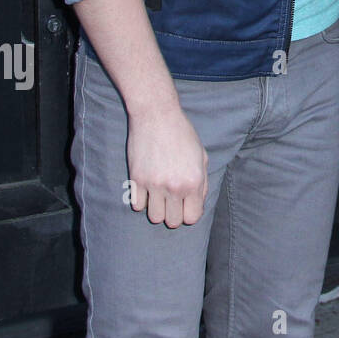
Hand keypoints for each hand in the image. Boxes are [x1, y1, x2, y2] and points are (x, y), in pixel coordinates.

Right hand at [125, 105, 208, 227]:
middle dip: (174, 213)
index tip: (186, 204)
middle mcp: (174, 186)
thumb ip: (202, 182)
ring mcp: (153, 184)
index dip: (189, 213)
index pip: (192, 218)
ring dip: (157, 209)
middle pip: (172, 222)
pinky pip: (137, 206)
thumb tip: (197, 202)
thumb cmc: (183, 134)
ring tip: (160, 195)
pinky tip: (147, 188)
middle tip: (172, 200)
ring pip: (154, 217)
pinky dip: (142, 200)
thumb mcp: (201, 156)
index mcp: (193, 181)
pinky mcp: (136, 179)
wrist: (157, 116)